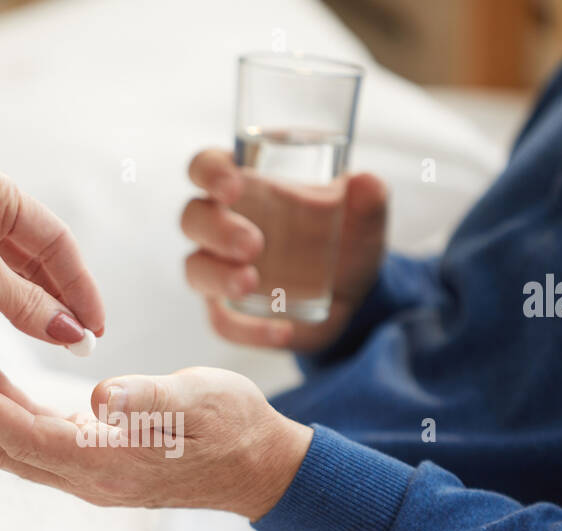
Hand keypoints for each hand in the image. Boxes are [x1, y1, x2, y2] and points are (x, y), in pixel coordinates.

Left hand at [0, 163, 104, 342]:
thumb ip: (32, 305)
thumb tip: (74, 334)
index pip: (57, 239)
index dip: (80, 283)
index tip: (94, 323)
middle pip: (42, 258)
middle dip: (63, 298)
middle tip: (84, 338)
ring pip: (21, 276)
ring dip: (43, 308)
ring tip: (65, 340)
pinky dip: (19, 310)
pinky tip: (36, 331)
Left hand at [0, 357, 312, 521]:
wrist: (263, 466)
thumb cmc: (236, 426)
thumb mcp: (199, 400)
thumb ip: (149, 399)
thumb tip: (102, 397)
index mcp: (108, 461)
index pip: (22, 435)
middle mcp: (91, 478)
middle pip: (7, 447)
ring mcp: (94, 475)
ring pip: (20, 447)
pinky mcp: (101, 463)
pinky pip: (43, 442)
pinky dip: (14, 413)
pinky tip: (2, 383)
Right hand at [181, 148, 387, 351]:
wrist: (353, 294)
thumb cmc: (345, 239)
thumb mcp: (364, 219)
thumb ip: (368, 199)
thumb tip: (367, 183)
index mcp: (245, 187)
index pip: (205, 168)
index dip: (209, 172)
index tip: (232, 186)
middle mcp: (222, 226)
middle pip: (193, 218)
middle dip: (217, 229)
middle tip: (254, 243)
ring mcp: (220, 271)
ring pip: (196, 270)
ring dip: (218, 276)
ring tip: (250, 283)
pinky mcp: (229, 313)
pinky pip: (222, 323)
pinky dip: (247, 330)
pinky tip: (281, 331)